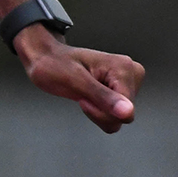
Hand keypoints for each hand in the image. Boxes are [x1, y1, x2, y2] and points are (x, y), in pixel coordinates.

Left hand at [14, 26, 143, 132]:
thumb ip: (104, 98)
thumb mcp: (76, 82)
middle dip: (99, 112)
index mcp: (124, 68)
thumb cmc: (55, 65)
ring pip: (120, 118)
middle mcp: (131, 73)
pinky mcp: (120, 90)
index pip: (126, 111)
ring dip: (98, 113)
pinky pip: (114, 115)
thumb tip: (128, 112)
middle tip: (82, 94)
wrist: (46, 58)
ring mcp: (127, 82)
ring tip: (85, 94)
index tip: (83, 97)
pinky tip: (89, 97)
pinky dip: (99, 112)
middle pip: (124, 116)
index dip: (101, 111)